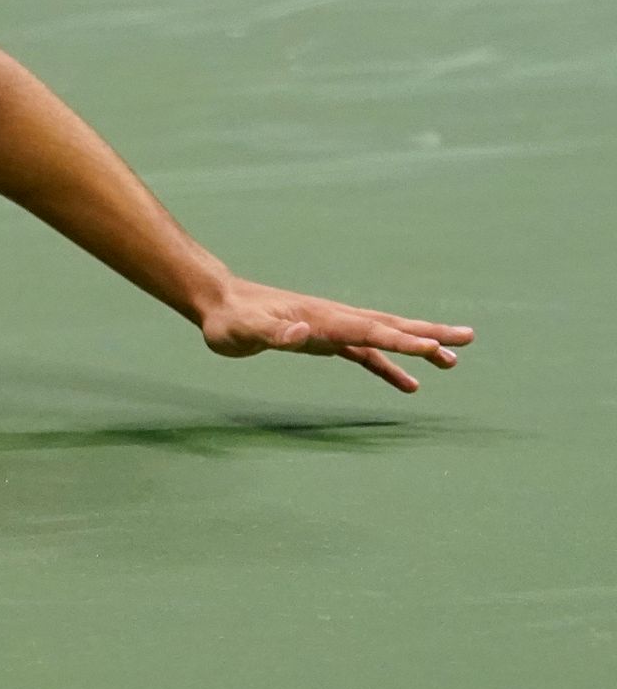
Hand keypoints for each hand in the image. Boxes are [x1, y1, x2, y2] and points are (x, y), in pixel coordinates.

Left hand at [199, 277, 473, 391]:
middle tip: (468, 338)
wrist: (219, 304)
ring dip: (417, 347)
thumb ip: (273, 333)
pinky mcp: (324, 340)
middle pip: (389, 326)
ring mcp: (332, 328)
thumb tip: (302, 334)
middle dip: (428, 333)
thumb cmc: (229, 320)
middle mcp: (334, 319)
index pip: (368, 329)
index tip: (434, 347)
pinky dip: (389, 367)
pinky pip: (365, 354)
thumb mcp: (244, 330)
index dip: (400, 340)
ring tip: (454, 361)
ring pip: (384, 336)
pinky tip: (409, 384)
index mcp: (321, 318)